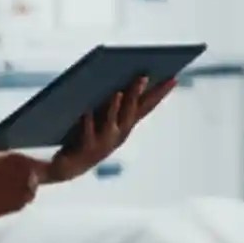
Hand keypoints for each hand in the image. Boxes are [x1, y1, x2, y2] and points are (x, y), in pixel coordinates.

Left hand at [47, 76, 177, 182]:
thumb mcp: (105, 117)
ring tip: (117, 92)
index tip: (173, 78)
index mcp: (126, 124)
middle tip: (144, 76)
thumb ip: (114, 100)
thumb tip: (119, 77)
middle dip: (137, 94)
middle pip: (131, 112)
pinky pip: (87, 133)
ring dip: (116, 107)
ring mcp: (104, 143)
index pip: (147, 105)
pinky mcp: (87, 149)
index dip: (161, 93)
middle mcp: (119, 134)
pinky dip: (88, 122)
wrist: (70, 167)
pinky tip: (86, 110)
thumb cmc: (87, 135)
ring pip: (112, 122)